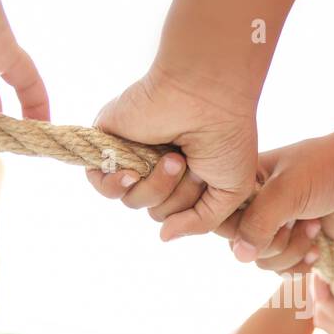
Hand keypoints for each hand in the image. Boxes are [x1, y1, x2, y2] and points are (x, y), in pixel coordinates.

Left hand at [87, 60, 257, 240]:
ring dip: (155, 187)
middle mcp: (160, 167)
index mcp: (188, 176)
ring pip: (133, 201)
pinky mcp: (110, 144)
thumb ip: (201, 223)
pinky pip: (102, 185)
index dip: (192, 208)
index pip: (178, 215)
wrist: (206, 96)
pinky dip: (116, 184)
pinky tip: (133, 173)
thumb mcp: (231, 193)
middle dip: (176, 197)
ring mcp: (134, 156)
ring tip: (172, 158)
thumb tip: (164, 236)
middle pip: (156, 212)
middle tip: (188, 162)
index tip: (208, 179)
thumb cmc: (227, 137)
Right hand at [216, 133, 333, 268]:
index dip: (239, 229)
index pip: (221, 217)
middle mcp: (256, 205)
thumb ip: (259, 222)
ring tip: (315, 228)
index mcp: (245, 182)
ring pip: (263, 261)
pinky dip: (301, 263)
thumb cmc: (329, 169)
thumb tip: (240, 255)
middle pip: (240, 246)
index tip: (270, 218)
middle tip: (297, 221)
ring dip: (291, 251)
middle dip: (272, 242)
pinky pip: (283, 268)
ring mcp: (276, 225)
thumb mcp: (287, 190)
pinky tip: (319, 247)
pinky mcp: (296, 243)